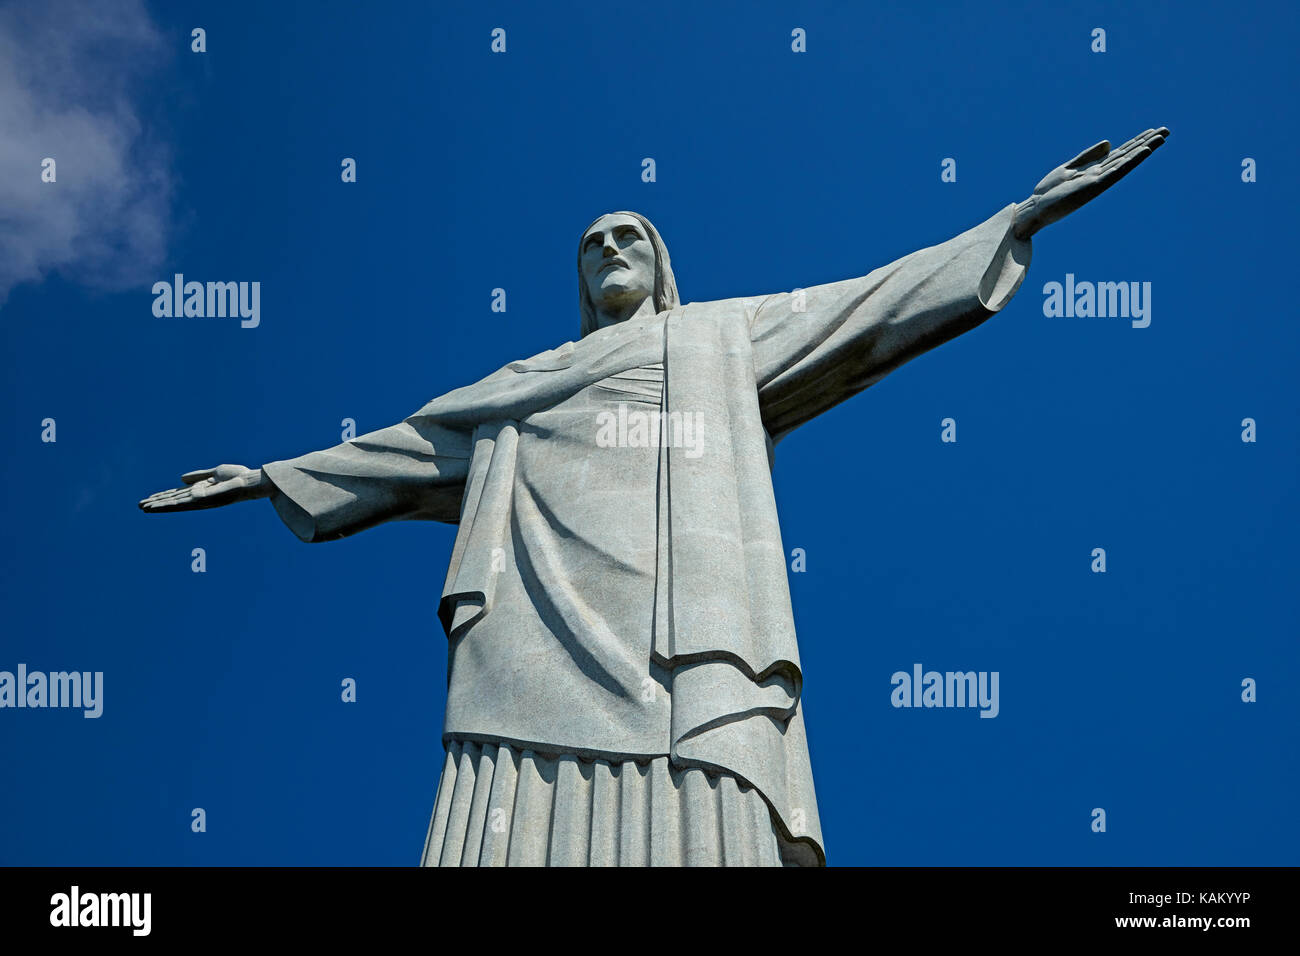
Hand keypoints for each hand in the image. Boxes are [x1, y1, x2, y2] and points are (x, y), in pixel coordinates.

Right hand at [139, 464, 269, 512]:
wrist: (249, 481)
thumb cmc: (238, 476)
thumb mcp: (215, 473)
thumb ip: (198, 476)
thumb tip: (180, 478)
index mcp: (200, 490)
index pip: (178, 494)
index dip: (164, 496)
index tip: (150, 498)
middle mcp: (198, 497)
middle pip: (173, 500)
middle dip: (157, 503)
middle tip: (140, 506)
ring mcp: (198, 499)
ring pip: (173, 504)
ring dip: (157, 506)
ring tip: (142, 508)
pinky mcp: (200, 500)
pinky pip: (180, 503)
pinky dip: (166, 505)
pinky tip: (155, 506)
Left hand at [1013, 127, 1168, 239]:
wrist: (1035, 209)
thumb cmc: (1048, 192)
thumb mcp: (1068, 168)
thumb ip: (1088, 156)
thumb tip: (1110, 142)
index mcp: (1095, 171)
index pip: (1120, 154)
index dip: (1136, 142)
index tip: (1153, 131)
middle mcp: (1100, 176)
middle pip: (1128, 156)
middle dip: (1146, 143)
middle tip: (1166, 131)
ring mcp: (1098, 181)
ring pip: (1126, 162)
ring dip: (1144, 150)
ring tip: (1161, 138)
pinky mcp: (1093, 186)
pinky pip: (1116, 172)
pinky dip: (1130, 162)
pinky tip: (1143, 152)